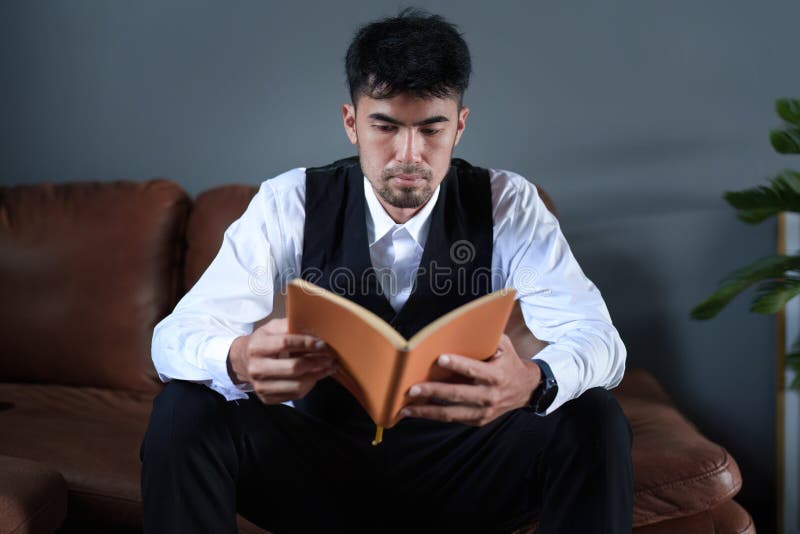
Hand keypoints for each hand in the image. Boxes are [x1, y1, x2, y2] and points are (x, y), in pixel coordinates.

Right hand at [227, 318, 336, 404]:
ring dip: (317, 375)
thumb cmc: (263, 342)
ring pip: (297, 385)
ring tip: (328, 367)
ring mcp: (260, 386)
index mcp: (256, 346)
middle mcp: (256, 368)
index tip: (323, 344)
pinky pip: (295, 395)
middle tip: (330, 357)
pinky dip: (310, 385)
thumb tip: (314, 329)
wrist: (243, 362)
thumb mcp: (271, 328)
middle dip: (317, 362)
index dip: (307, 343)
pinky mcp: (267, 398)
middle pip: (293, 367)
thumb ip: (290, 326)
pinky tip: (316, 375)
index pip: (285, 343)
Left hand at [399, 334, 540, 425]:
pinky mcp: (477, 420)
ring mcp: (483, 411)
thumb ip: (488, 337)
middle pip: (458, 394)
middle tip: (412, 388)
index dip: (457, 364)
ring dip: (427, 411)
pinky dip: (433, 416)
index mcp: (497, 375)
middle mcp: (490, 396)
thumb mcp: (505, 346)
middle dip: (433, 391)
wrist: (526, 389)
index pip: (475, 370)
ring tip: (405, 408)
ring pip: (451, 413)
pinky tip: (416, 412)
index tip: (439, 359)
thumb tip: (466, 326)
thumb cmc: (508, 362)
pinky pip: (452, 419)